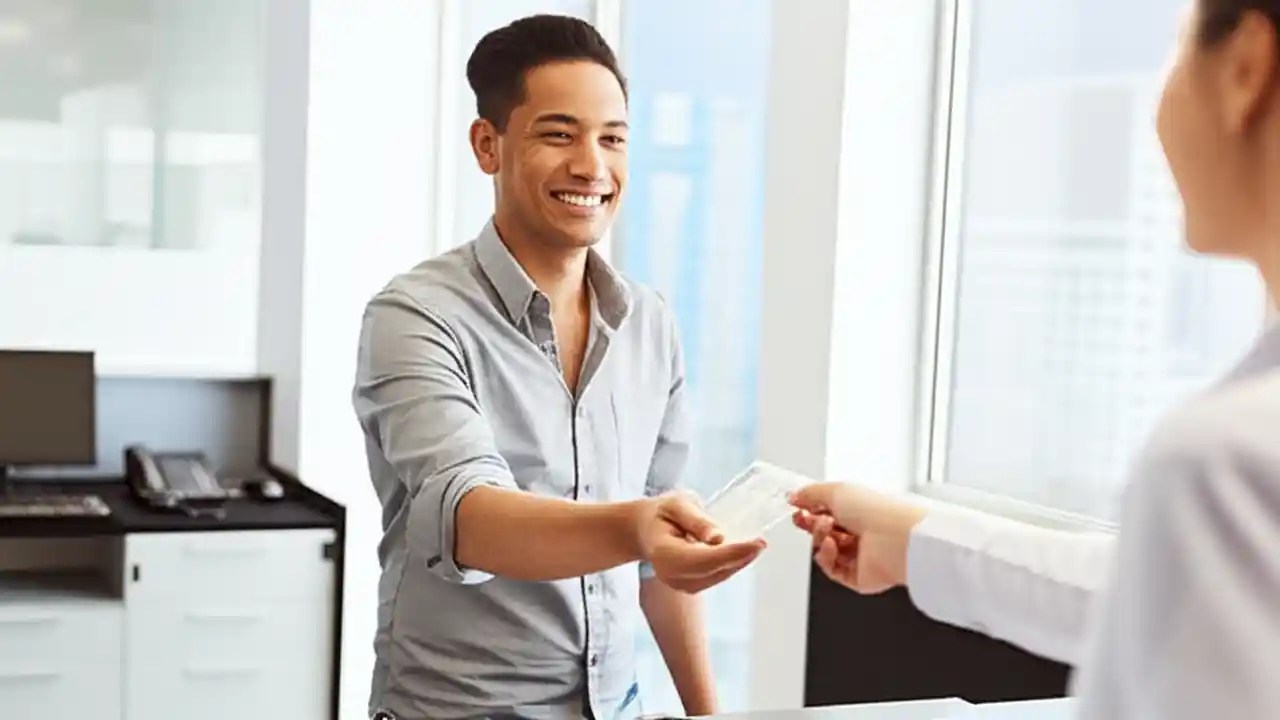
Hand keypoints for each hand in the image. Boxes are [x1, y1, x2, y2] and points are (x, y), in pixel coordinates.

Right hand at [635, 492, 765, 592]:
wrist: (646, 529)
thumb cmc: (663, 512)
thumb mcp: (677, 504)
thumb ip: (696, 520)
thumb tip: (719, 537)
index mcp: (663, 553)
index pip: (702, 559)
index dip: (731, 553)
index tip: (757, 543)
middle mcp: (670, 575)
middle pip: (712, 571)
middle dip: (740, 558)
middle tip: (761, 542)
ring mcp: (679, 584)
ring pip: (718, 575)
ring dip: (739, 561)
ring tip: (754, 544)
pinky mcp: (690, 587)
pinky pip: (717, 576)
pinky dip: (731, 564)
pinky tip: (741, 551)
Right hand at [790, 483, 927, 594]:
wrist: (894, 537)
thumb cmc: (875, 510)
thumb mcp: (835, 490)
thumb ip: (810, 494)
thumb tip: (795, 496)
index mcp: (857, 510)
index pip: (826, 512)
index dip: (809, 510)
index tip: (797, 507)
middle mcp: (858, 532)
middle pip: (822, 532)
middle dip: (811, 525)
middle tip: (804, 519)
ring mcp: (858, 554)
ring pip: (823, 551)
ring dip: (818, 538)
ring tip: (826, 529)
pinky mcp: (858, 576)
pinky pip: (831, 569)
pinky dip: (825, 557)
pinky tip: (831, 545)